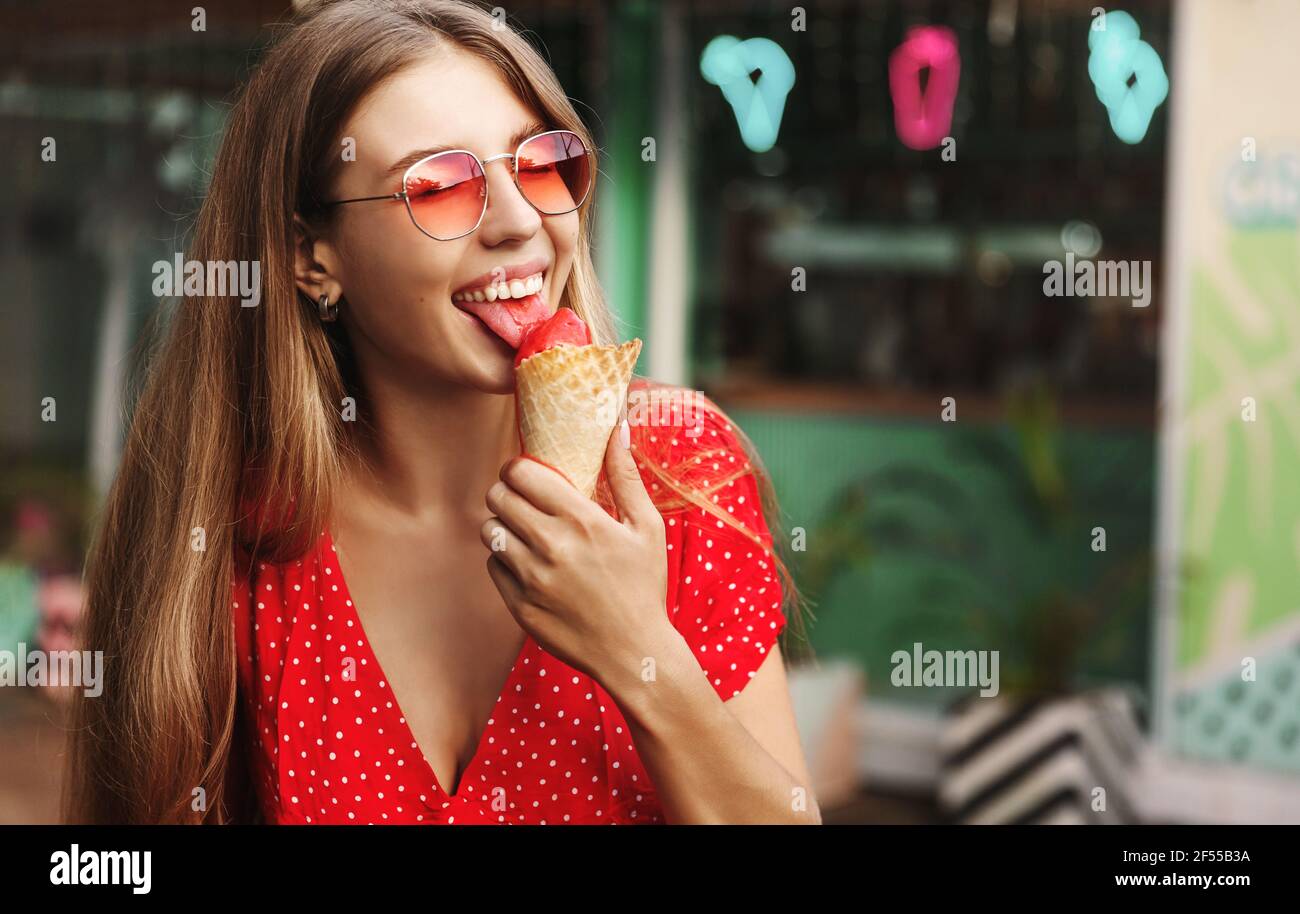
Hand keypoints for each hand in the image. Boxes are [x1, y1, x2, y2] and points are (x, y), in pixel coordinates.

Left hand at [481, 420, 670, 684]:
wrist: (634, 652)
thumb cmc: (644, 586)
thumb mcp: (646, 528)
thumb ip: (626, 476)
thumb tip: (616, 428)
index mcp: (581, 520)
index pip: (521, 473)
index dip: (519, 467)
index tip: (528, 473)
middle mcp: (550, 546)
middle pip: (497, 497)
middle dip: (506, 492)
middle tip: (522, 499)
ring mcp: (531, 579)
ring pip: (488, 532)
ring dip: (502, 525)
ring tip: (522, 530)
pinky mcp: (519, 606)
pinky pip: (492, 568)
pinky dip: (504, 561)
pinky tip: (527, 563)